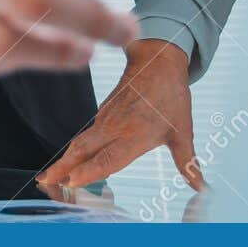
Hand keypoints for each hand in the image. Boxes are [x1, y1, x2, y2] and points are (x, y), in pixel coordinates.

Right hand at [37, 38, 201, 189]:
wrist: (157, 60)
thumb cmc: (170, 95)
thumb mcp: (183, 130)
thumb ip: (187, 161)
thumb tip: (202, 186)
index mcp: (134, 135)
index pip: (108, 159)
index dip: (89, 171)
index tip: (72, 182)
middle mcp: (115, 129)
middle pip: (83, 151)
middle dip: (63, 168)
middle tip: (45, 181)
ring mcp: (105, 119)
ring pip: (80, 143)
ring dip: (64, 159)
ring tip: (49, 174)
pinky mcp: (102, 113)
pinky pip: (85, 135)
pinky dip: (74, 149)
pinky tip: (70, 157)